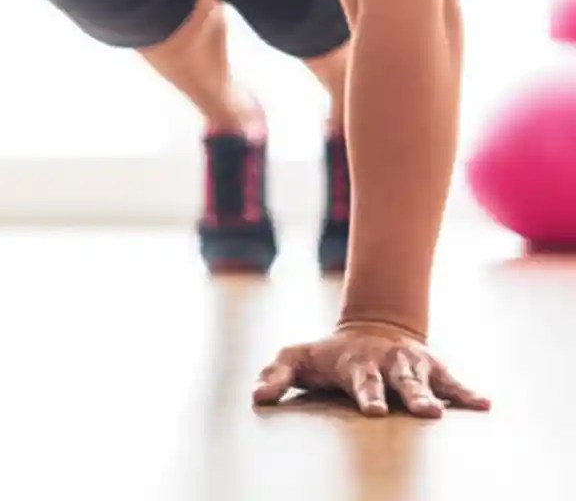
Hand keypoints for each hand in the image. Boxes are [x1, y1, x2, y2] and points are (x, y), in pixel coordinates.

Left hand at [252, 323, 489, 418]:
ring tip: (451, 410)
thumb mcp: (295, 358)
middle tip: (426, 413)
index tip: (374, 411)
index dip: (368, 396)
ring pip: (428, 379)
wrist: (369, 328)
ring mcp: (412, 364)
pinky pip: (452, 380)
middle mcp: (388, 363)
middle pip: (402, 381)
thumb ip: (275, 375)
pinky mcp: (432, 368)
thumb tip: (256, 398)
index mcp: (357, 364)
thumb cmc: (327, 354)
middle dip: (413, 395)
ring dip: (441, 393)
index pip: (362, 382)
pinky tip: (484, 405)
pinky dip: (467, 392)